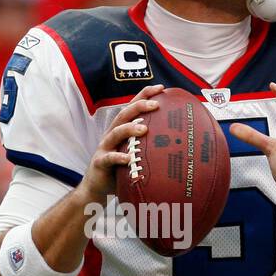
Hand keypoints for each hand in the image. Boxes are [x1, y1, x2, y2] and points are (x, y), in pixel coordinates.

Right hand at [79, 84, 163, 203]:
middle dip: (139, 106)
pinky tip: (128, 158)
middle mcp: (112, 134)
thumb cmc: (120, 170)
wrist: (96, 187)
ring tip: (144, 128)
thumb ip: (149, 146)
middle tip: (156, 104)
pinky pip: (109, 158)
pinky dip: (118, 157)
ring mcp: (105, 147)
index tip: (161, 88)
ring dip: (130, 128)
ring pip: (115, 133)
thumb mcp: (136, 154)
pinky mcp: (100, 162)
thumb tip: (178, 144)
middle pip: (124, 115)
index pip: (133, 107)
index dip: (144, 95)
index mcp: (121, 130)